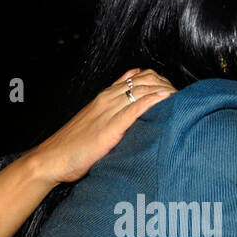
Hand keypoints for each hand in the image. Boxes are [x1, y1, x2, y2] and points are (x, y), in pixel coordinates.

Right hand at [29, 69, 175, 183]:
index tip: (175, 92)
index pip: (140, 77)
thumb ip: (113, 112)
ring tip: (183, 100)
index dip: (161, 81)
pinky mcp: (110, 127)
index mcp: (105, 96)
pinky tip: (167, 101)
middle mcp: (108, 98)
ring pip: (143, 90)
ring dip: (166, 92)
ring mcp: (108, 111)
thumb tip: (132, 108)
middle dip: (168, 86)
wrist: (51, 159)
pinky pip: (135, 108)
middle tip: (185, 98)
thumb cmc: (73, 145)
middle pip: (146, 80)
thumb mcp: (94, 121)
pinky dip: (153, 102)